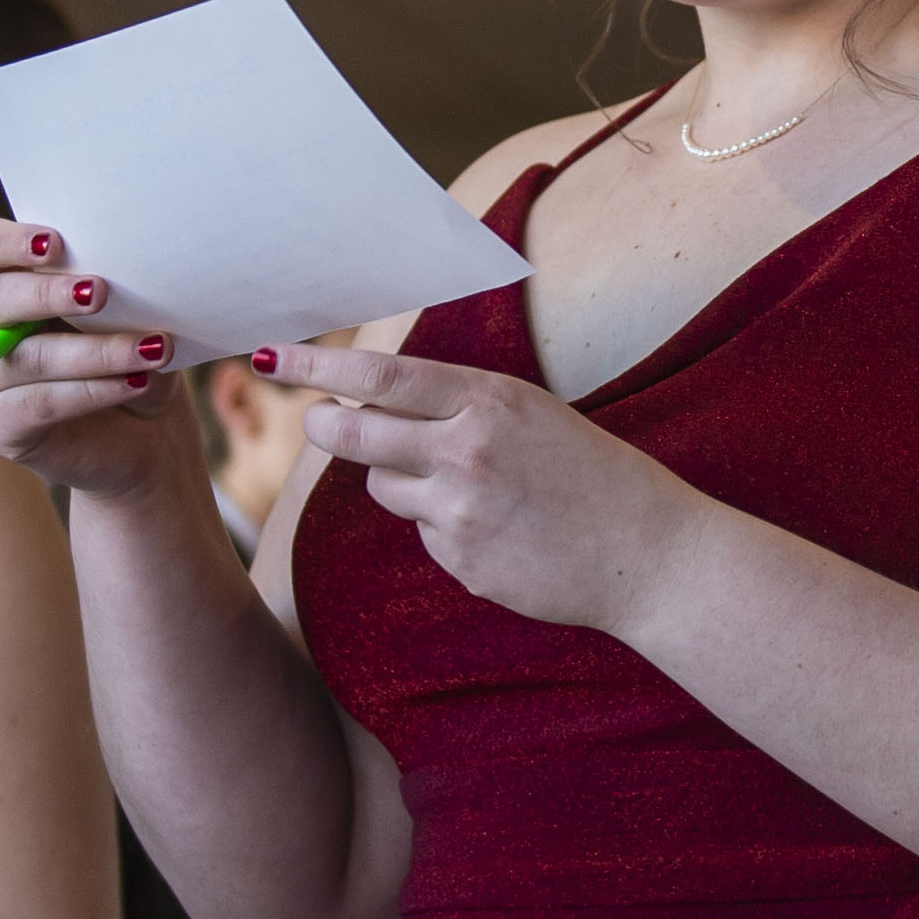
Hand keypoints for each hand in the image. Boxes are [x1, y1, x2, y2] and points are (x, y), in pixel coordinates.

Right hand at [0, 218, 194, 501]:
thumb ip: (120, 292)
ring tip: (152, 349)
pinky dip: (93, 391)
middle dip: (44, 293)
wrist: (147, 432)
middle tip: (99, 292)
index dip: (9, 241)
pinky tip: (137, 382)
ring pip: (27, 357)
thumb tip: (134, 273)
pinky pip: (39, 402)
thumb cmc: (135, 354)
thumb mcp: (135, 316)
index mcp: (6, 279)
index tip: (57, 242)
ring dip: (95, 351)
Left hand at [270, 341, 691, 633]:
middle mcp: (467, 451)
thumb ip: (454, 406)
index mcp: (489, 401)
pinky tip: (500, 530)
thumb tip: (367, 402)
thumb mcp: (528, 413)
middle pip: (354, 435)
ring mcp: (461, 511)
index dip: (318, 366)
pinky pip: (423, 533)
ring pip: (385, 486)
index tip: (271, 357)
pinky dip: (446, 527)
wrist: (647, 550)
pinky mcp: (462, 561)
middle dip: (323, 426)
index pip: (382, 376)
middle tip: (316, 421)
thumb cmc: (589, 472)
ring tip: (473, 486)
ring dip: (403, 480)